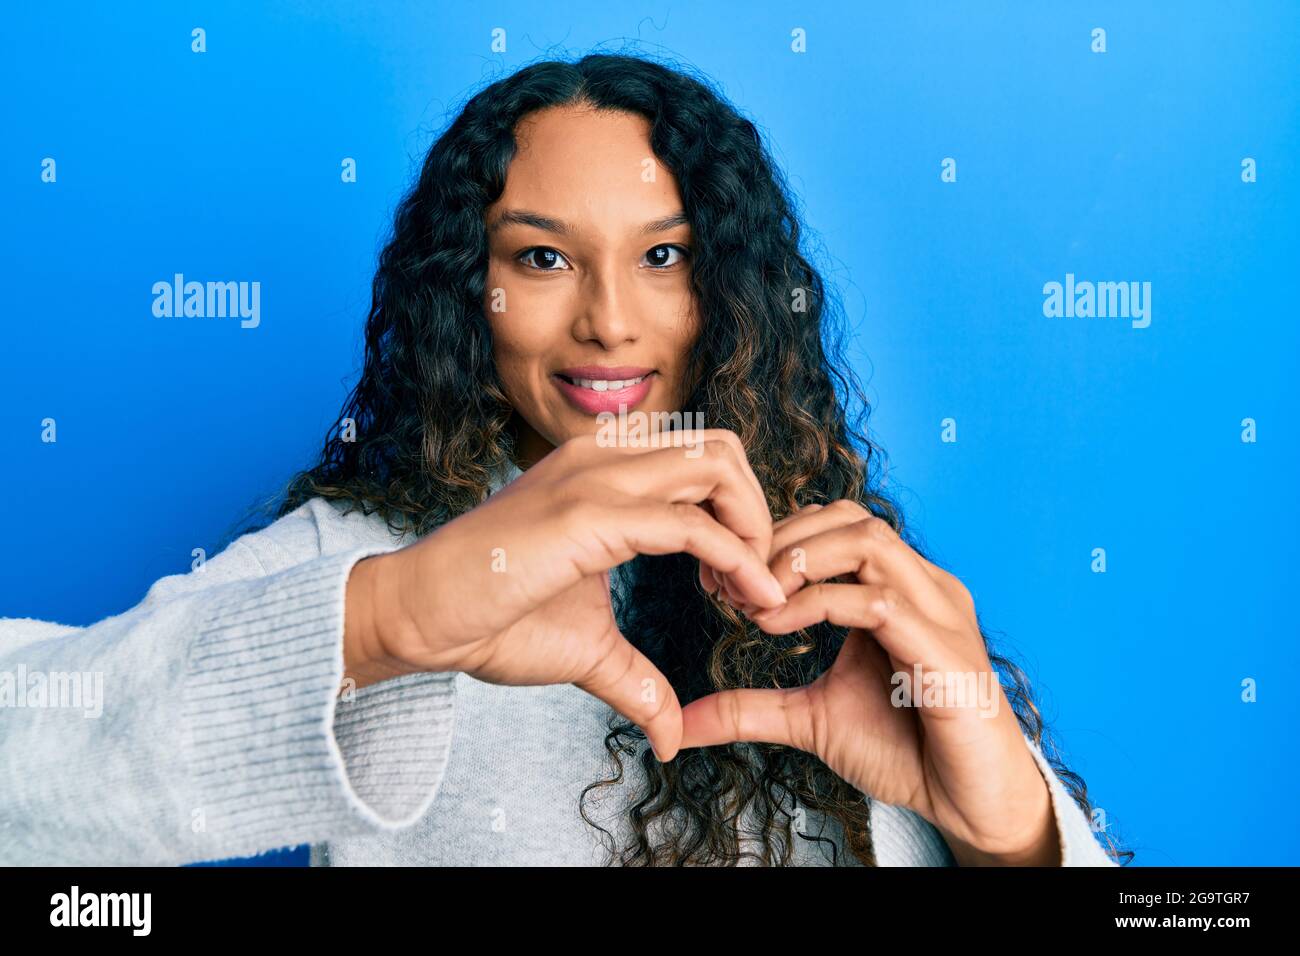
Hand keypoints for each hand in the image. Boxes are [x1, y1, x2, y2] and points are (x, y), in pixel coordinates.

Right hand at [351, 430, 787, 761]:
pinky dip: (737, 560)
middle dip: (758, 511)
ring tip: (749, 592)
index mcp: (602, 469)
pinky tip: (749, 601)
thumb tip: (672, 736)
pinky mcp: (589, 516)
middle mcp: (604, 458)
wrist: (418, 616)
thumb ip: (637, 678)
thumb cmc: (491, 619)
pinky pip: (692, 525)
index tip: (732, 584)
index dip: (737, 516)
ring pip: (717, 465)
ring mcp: (595, 478)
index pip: (702, 459)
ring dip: (753, 528)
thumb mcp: (586, 646)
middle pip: (723, 448)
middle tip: (751, 581)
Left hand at [683, 500, 1060, 864]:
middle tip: (731, 583)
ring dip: (800, 559)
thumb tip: (683, 721)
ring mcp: (939, 613)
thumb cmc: (906, 751)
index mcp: (899, 589)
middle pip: (850, 516)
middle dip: (780, 539)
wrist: (970, 803)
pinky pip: (879, 602)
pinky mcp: (945, 651)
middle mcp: (924, 587)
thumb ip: (751, 708)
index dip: (776, 538)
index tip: (724, 578)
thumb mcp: (811, 720)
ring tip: (756, 599)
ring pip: (868, 540)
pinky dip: (820, 602)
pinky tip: (779, 625)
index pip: (837, 524)